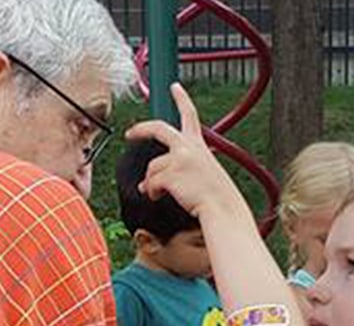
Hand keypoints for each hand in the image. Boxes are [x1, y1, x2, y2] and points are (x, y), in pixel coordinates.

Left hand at [125, 83, 249, 218]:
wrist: (223, 209)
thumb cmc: (217, 197)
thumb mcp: (204, 173)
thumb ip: (180, 171)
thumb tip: (148, 183)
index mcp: (199, 145)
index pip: (189, 115)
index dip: (181, 99)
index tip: (174, 87)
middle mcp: (189, 147)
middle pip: (159, 128)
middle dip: (141, 129)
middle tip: (130, 133)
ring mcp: (180, 158)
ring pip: (152, 166)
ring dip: (151, 181)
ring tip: (156, 193)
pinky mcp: (171, 173)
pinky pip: (151, 182)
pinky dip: (152, 191)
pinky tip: (158, 197)